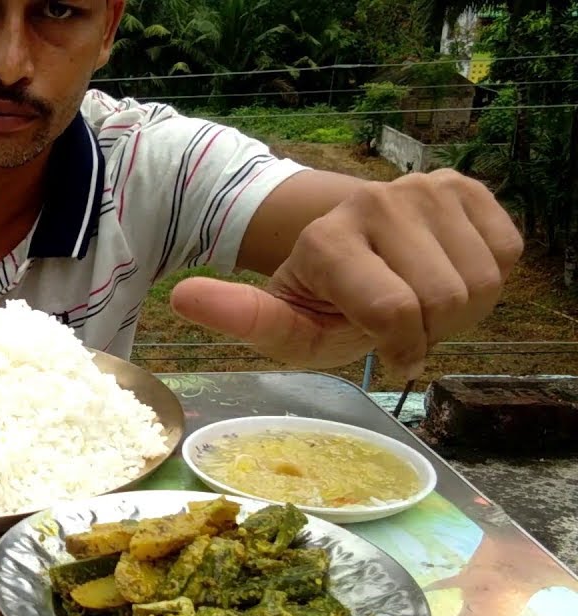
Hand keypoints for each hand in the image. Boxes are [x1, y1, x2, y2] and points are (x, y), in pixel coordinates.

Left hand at [169, 169, 523, 378]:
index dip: (401, 349)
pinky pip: (507, 252)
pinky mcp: (464, 185)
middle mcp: (376, 202)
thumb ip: (239, 317)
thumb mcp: (281, 324)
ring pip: (484, 281)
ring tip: (418, 300)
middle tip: (398, 324)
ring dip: (461, 309)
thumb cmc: (322, 301)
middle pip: (447, 300)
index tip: (386, 355)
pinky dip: (486, 277)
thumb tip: (182, 297)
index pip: (394, 311)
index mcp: (325, 241)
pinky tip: (445, 271)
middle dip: (431, 331)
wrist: (356, 249)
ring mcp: (424, 187)